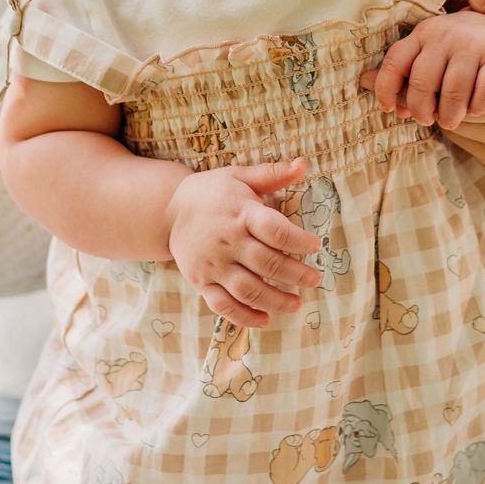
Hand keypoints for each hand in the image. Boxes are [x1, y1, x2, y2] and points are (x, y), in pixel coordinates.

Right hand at [166, 156, 320, 328]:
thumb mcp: (239, 176)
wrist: (168, 211)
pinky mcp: (201, 282)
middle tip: (315, 280)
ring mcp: (213, 265)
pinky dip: (244, 316)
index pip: (274, 230)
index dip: (298, 240)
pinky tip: (265, 320)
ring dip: (276, 300)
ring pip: (248, 289)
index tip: (316, 245)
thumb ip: (272, 173)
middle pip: (266, 263)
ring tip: (297, 304)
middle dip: (296, 274)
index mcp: (240, 213)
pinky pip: (223, 305)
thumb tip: (303, 163)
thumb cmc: (213, 192)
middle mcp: (227, 241)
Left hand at [366, 9, 484, 132]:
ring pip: (453, 90)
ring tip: (450, 120)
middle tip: (427, 120)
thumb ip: (399, 70)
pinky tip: (476, 110)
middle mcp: (445, 36)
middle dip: (420, 109)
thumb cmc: (455, 52)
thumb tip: (363, 81)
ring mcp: (473, 45)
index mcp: (422, 34)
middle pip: (422, 81)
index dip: (387, 89)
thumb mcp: (425, 52)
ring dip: (449, 115)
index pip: (396, 61)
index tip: (389, 110)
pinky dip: (479, 107)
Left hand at [399, 0, 484, 184]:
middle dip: (446, 77)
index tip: (464, 36)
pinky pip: (460, 137)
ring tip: (467, 69)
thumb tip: (475, 0)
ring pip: (450, 124)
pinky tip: (476, 90)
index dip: (455, 59)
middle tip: (455, 49)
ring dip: (449, 96)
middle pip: (451, 106)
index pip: (465, 84)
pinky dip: (461, 113)